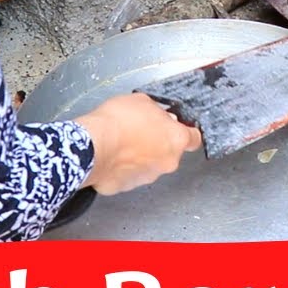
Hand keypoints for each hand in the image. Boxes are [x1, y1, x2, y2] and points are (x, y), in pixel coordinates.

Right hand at [75, 93, 201, 194]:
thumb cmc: (118, 122)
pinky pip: (129, 175)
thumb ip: (157, 111)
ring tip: (121, 143)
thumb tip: (157, 115)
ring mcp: (148, 177)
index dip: (187, 132)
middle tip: (140, 131)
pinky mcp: (127, 187)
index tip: (179, 128)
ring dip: (139, 156)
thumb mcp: (142, 101)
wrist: (93, 145)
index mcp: (176, 139)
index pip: (194, 139)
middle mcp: (167, 162)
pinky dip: (122, 168)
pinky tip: (112, 155)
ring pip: (149, 165)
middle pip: (169, 152)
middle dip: (157, 143)